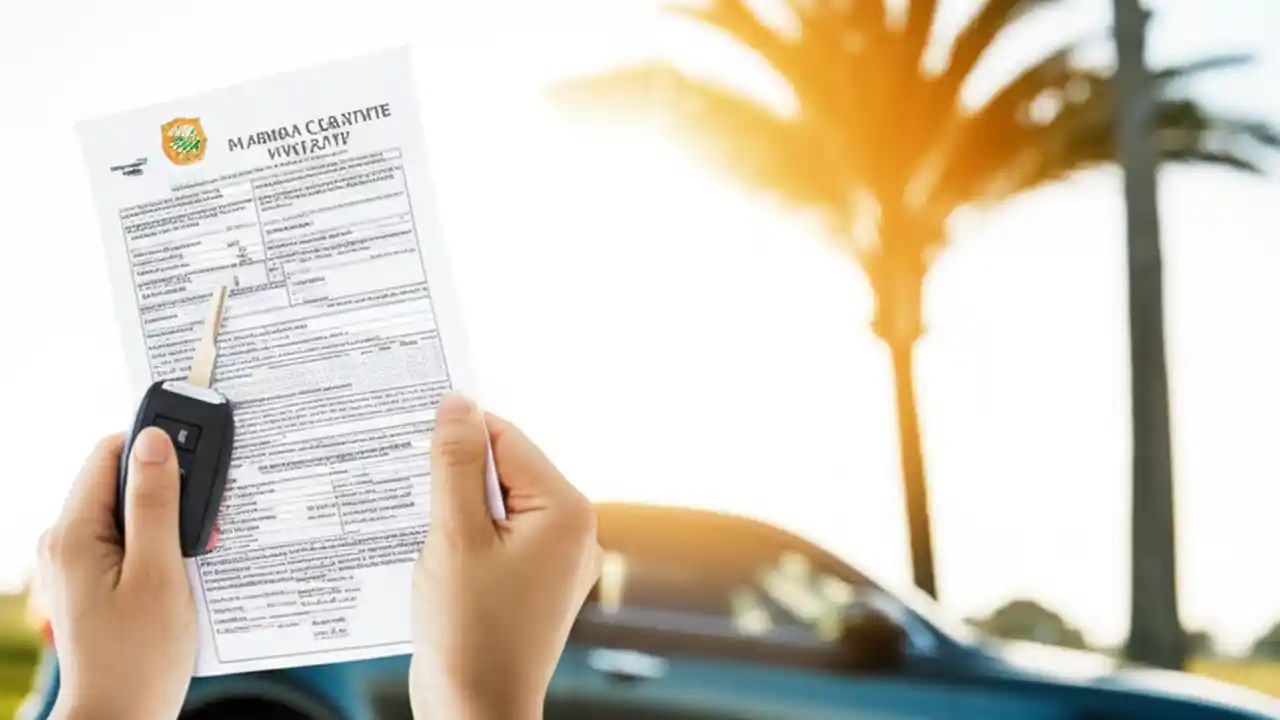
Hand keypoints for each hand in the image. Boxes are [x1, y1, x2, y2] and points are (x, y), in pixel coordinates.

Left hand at [39, 430, 195, 719]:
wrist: (120, 717)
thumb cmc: (140, 656)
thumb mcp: (159, 573)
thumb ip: (155, 504)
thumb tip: (153, 441)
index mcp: (74, 533)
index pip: (110, 454)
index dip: (155, 445)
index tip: (199, 451)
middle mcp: (65, 542)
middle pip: (119, 481)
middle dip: (169, 488)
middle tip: (207, 514)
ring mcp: (75, 563)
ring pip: (127, 512)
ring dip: (169, 520)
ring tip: (198, 549)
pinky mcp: (92, 581)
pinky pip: (126, 540)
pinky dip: (159, 543)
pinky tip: (185, 568)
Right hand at [410, 394, 601, 719]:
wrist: (477, 714)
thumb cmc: (470, 634)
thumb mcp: (454, 537)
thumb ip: (454, 465)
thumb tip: (457, 403)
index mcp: (566, 510)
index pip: (507, 439)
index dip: (458, 434)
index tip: (412, 434)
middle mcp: (573, 530)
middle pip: (504, 470)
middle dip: (454, 476)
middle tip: (407, 487)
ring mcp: (556, 560)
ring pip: (497, 505)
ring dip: (455, 509)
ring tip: (421, 531)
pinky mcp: (535, 583)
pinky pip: (498, 538)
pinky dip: (464, 538)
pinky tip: (433, 555)